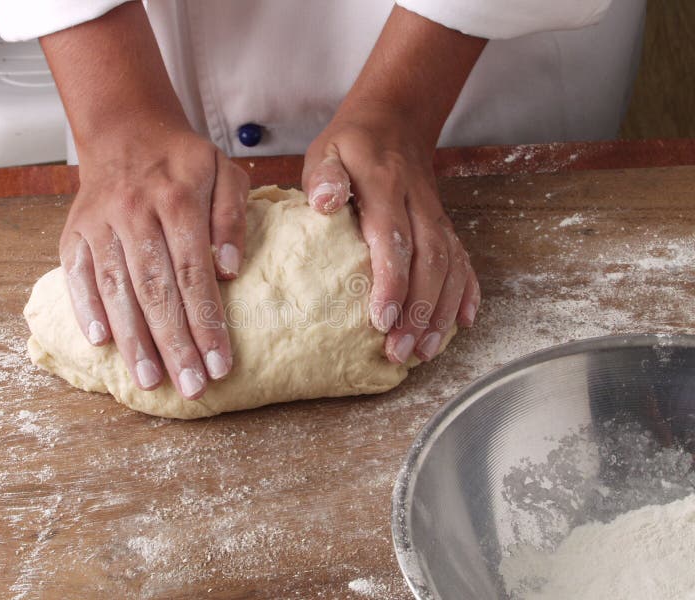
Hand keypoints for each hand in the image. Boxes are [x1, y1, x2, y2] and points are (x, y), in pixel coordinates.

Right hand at [41, 2, 247, 397]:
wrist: (125, 131)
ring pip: (117, 289)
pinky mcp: (74, 232)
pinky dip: (86, 308)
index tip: (221, 364)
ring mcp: (100, 225)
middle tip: (191, 387)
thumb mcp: (224, 172)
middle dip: (175, 344)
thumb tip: (228, 270)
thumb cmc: (183, 161)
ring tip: (149, 381)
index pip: (194, 274)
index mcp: (177, 200)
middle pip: (156, 290)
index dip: (207, 323)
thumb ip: (231, 217)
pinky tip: (101, 342)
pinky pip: (77, 274)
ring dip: (133, 339)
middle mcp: (135, 214)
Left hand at [303, 6, 484, 363]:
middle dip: (418, 311)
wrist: (395, 121)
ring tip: (423, 352)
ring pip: (450, 267)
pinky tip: (461, 322)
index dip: (391, 282)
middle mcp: (418, 203)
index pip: (392, 238)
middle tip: (399, 352)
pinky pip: (464, 261)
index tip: (381, 320)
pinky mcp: (444, 225)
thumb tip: (324, 202)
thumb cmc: (352, 146)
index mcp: (385, 186)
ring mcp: (436, 216)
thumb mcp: (327, 151)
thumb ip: (324, 176)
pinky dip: (466, 293)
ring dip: (440, 312)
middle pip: (429, 261)